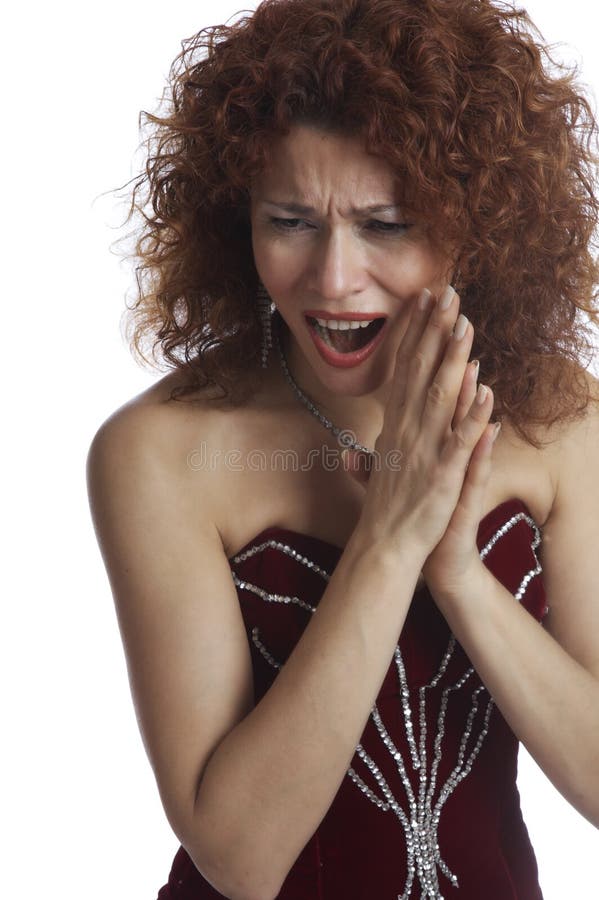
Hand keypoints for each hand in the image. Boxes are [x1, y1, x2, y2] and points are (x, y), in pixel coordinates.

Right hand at [345, 284, 499, 591]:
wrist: (385, 546)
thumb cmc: (385, 506)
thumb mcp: (375, 469)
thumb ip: (369, 450)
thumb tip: (351, 446)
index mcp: (394, 424)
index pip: (404, 367)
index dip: (415, 332)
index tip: (424, 301)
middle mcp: (406, 431)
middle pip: (420, 371)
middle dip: (434, 331)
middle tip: (447, 294)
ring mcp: (423, 451)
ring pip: (439, 398)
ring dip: (452, 361)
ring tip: (465, 327)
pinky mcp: (441, 475)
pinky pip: (458, 441)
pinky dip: (471, 417)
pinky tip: (484, 391)